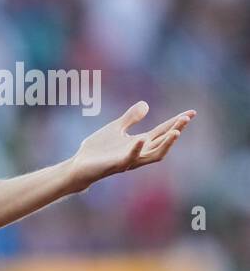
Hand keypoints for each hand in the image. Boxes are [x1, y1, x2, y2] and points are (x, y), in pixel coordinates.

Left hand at [69, 102, 194, 190]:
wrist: (79, 165)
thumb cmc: (98, 149)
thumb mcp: (115, 128)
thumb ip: (130, 118)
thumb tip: (146, 104)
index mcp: (140, 143)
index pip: (163, 131)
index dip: (176, 122)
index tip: (191, 113)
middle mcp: (139, 152)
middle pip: (163, 142)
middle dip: (176, 130)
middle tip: (186, 118)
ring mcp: (129, 160)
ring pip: (154, 154)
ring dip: (166, 144)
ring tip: (176, 131)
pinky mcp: (117, 165)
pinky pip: (130, 158)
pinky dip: (136, 149)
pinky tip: (140, 139)